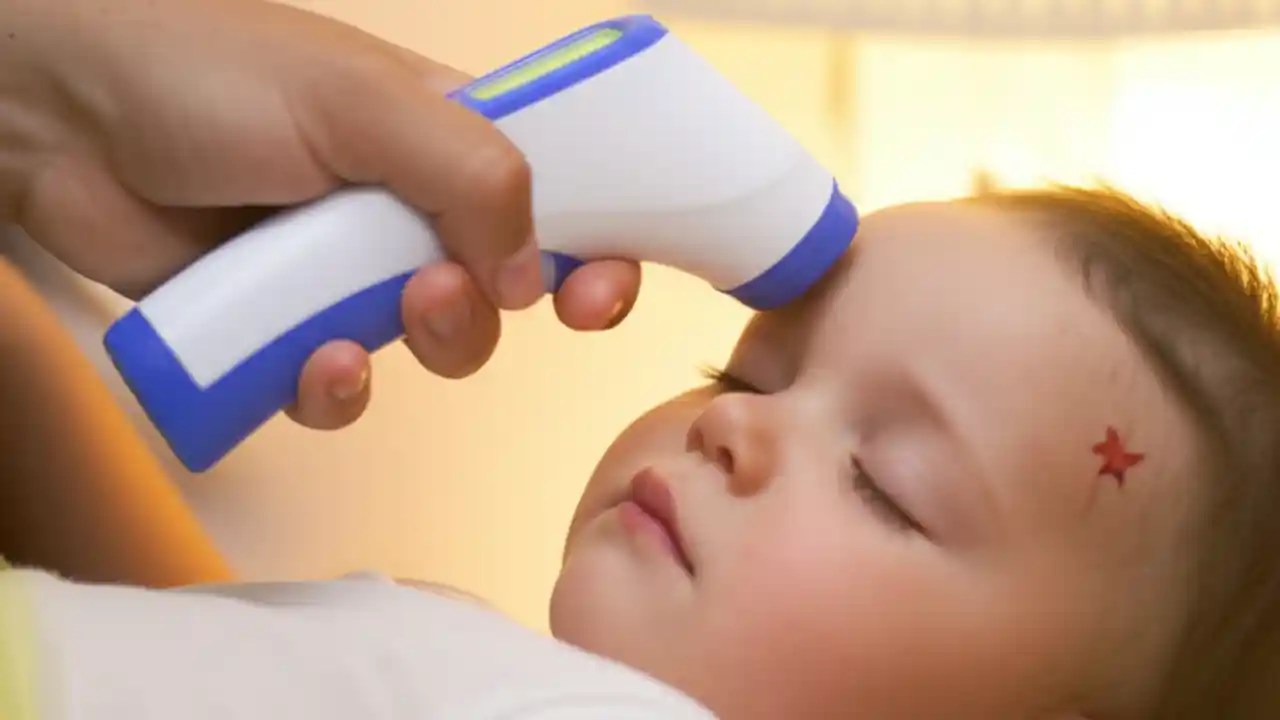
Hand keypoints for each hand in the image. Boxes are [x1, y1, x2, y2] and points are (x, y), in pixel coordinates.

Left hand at [2, 0, 639, 428]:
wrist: (60, 116)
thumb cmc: (209, 71)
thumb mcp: (366, 104)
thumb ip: (475, 176)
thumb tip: (534, 275)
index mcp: (451, 135)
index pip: (562, 193)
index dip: (595, 245)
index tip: (599, 292)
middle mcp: (412, 205)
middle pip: (507, 289)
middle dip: (492, 312)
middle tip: (447, 295)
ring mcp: (350, 270)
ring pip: (432, 347)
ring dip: (419, 348)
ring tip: (371, 315)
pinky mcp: (287, 326)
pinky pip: (342, 390)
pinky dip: (333, 391)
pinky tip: (307, 362)